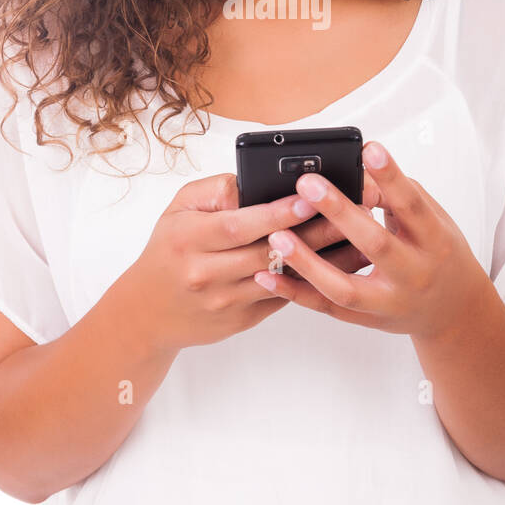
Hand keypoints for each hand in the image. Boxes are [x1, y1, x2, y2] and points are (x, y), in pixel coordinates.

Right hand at [125, 171, 374, 352]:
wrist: (147, 312)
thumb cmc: (168, 250)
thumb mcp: (178, 210)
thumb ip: (215, 191)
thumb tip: (254, 184)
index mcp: (190, 239)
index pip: (240, 225)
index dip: (278, 213)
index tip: (311, 198)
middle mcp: (207, 273)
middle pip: (268, 252)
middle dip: (313, 233)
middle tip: (350, 214)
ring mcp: (225, 301)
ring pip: (282, 279)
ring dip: (323, 261)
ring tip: (357, 240)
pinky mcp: (241, 320)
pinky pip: (282, 298)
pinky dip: (311, 282)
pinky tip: (338, 267)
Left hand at [254, 141, 489, 338]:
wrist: (454, 310)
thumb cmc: (437, 251)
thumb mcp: (430, 220)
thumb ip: (395, 197)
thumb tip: (354, 174)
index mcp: (435, 240)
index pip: (411, 204)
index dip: (391, 176)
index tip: (368, 148)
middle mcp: (414, 273)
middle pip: (375, 244)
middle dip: (340, 213)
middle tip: (307, 183)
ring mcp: (389, 302)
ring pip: (345, 287)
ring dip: (307, 262)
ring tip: (277, 235)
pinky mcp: (367, 319)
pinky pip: (326, 308)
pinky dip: (294, 292)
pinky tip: (266, 275)